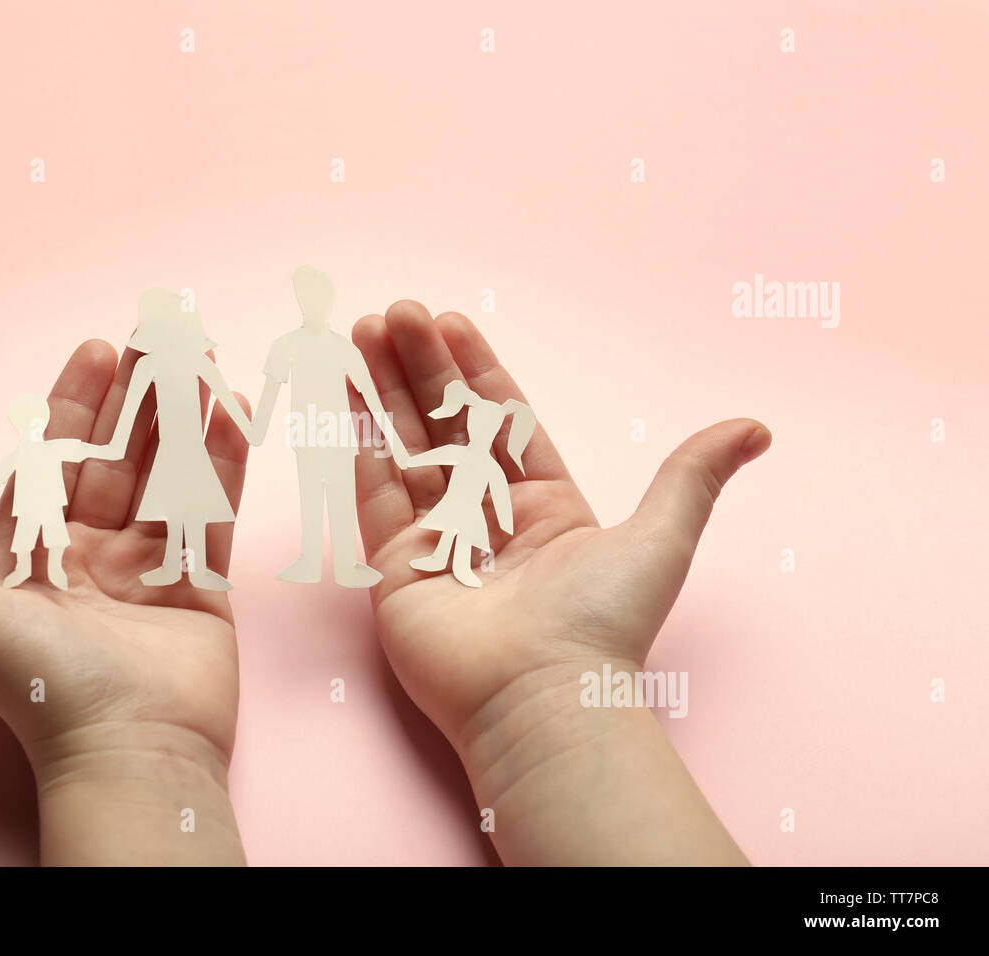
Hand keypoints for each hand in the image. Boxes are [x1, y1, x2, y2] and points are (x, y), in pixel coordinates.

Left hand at [0, 340, 252, 864]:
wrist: (134, 754)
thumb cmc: (46, 690)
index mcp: (34, 558)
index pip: (54, 462)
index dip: (75, 404)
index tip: (99, 349)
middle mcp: (91, 559)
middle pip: (118, 458)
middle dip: (139, 396)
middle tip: (163, 335)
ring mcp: (149, 572)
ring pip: (169, 477)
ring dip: (186, 419)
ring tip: (206, 360)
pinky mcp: (202, 590)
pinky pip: (213, 514)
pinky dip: (225, 466)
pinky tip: (234, 419)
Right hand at [349, 302, 770, 864]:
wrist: (540, 696)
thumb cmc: (601, 623)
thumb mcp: (662, 536)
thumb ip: (693, 473)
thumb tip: (755, 426)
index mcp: (546, 507)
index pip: (502, 420)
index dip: (475, 369)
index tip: (449, 320)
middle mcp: (487, 519)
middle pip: (446, 425)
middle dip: (419, 366)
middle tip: (394, 313)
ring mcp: (436, 542)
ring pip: (404, 449)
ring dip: (382, 391)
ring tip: (362, 332)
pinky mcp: (395, 567)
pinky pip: (373, 492)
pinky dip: (358, 443)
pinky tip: (346, 394)